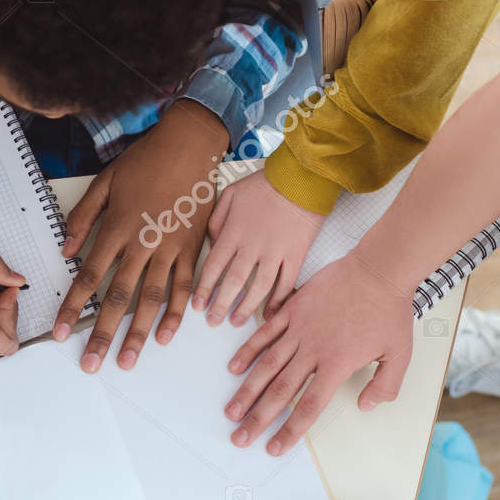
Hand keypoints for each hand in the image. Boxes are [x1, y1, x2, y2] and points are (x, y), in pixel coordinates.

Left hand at [52, 100, 229, 370]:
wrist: (190, 144)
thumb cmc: (145, 160)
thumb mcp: (105, 180)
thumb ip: (84, 217)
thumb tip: (65, 250)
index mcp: (116, 228)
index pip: (89, 277)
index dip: (72, 307)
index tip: (59, 333)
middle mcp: (142, 243)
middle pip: (118, 297)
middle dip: (103, 334)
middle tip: (91, 364)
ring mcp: (170, 247)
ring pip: (151, 298)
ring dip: (138, 332)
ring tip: (128, 360)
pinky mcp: (192, 247)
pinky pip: (184, 286)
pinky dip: (177, 312)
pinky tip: (166, 336)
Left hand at [193, 169, 324, 325]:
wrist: (301, 178)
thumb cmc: (264, 184)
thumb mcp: (231, 194)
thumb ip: (217, 220)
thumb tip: (212, 242)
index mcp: (233, 232)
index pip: (213, 267)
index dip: (204, 289)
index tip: (197, 305)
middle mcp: (252, 247)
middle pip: (232, 283)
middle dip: (220, 305)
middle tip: (213, 321)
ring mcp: (275, 253)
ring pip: (258, 288)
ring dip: (246, 307)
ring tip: (236, 322)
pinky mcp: (296, 255)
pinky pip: (286, 284)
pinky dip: (278, 301)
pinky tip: (269, 314)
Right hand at [224, 249, 413, 453]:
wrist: (378, 270)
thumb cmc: (389, 310)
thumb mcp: (400, 355)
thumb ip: (384, 386)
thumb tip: (365, 406)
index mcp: (337, 365)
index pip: (308, 406)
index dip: (289, 430)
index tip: (274, 447)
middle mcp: (313, 350)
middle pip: (279, 392)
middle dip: (257, 418)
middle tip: (240, 437)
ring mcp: (299, 328)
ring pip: (267, 366)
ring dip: (246, 391)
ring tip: (231, 410)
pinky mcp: (293, 309)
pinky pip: (265, 333)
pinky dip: (249, 350)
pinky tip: (234, 366)